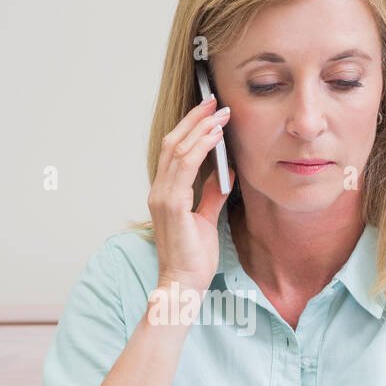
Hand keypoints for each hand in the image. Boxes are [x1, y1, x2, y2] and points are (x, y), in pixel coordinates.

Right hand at [149, 94, 232, 298]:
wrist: (184, 283)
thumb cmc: (193, 259)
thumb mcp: (207, 220)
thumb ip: (212, 195)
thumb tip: (225, 174)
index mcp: (165, 194)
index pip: (174, 151)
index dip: (190, 128)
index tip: (210, 112)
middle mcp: (159, 191)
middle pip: (173, 143)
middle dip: (195, 119)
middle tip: (215, 101)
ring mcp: (163, 196)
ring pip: (178, 149)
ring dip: (201, 128)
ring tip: (220, 113)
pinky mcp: (171, 204)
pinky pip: (185, 166)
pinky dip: (200, 147)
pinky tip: (215, 135)